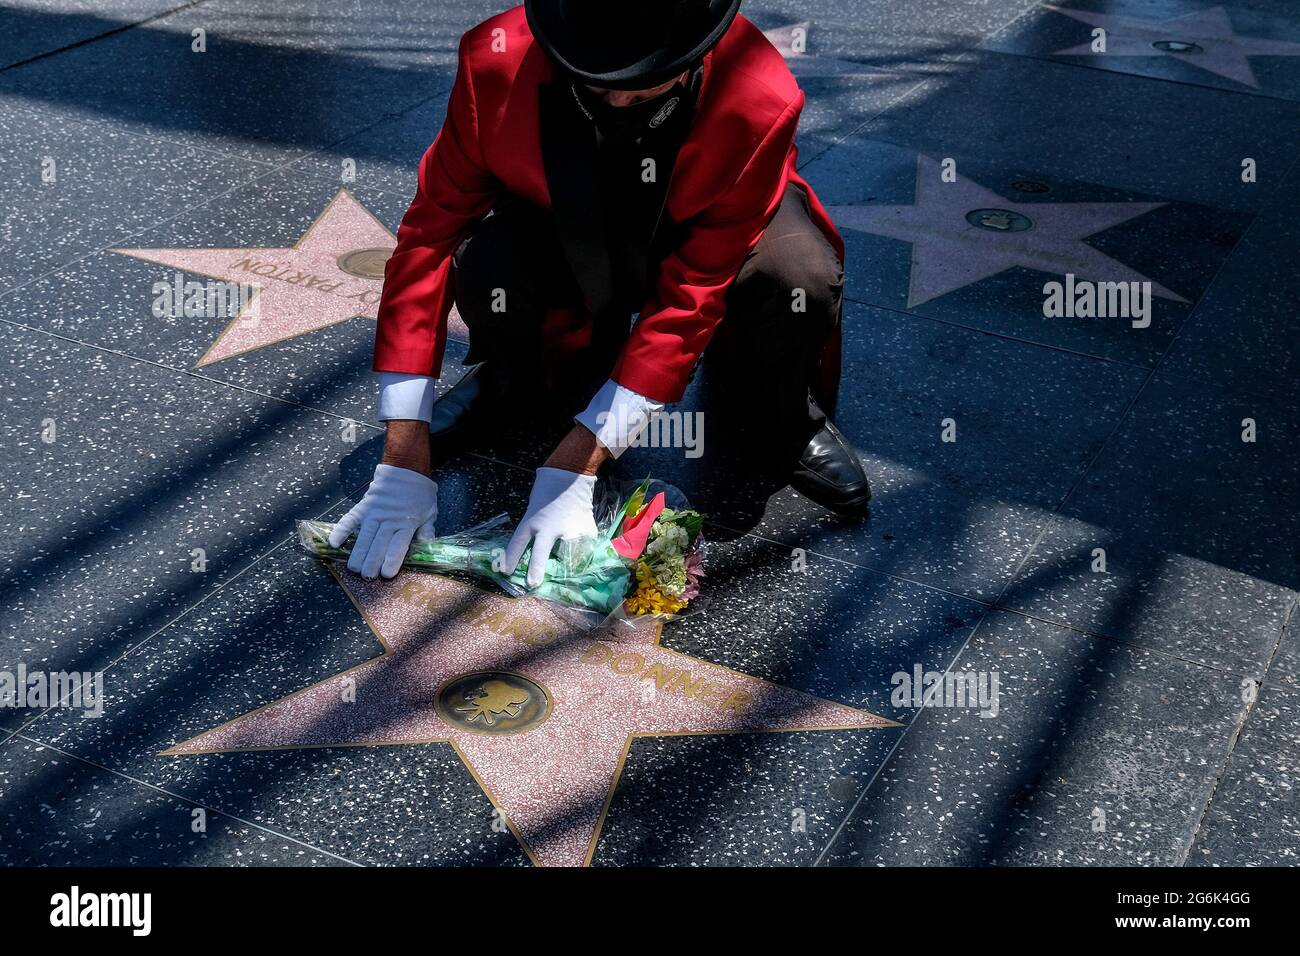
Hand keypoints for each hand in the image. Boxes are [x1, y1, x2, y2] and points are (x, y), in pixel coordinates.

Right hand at [329, 463, 437, 578]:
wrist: (406, 469)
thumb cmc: (420, 494)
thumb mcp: (430, 512)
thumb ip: (427, 530)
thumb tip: (426, 546)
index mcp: (407, 523)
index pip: (398, 545)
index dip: (391, 560)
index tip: (386, 574)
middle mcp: (389, 519)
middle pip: (379, 544)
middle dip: (372, 562)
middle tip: (367, 577)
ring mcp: (374, 513)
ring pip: (364, 536)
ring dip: (357, 553)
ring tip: (353, 568)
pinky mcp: (364, 506)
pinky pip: (350, 519)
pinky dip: (341, 530)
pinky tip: (334, 543)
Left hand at [502, 467, 597, 587]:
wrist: (571, 476)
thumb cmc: (547, 493)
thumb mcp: (534, 511)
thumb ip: (536, 531)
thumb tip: (543, 556)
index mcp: (532, 520)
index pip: (519, 542)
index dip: (511, 558)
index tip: (505, 572)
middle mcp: (549, 527)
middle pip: (541, 553)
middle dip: (536, 570)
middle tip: (532, 583)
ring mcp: (569, 529)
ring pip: (567, 555)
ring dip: (567, 556)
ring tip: (569, 543)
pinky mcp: (586, 530)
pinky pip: (583, 549)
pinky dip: (581, 547)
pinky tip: (580, 536)